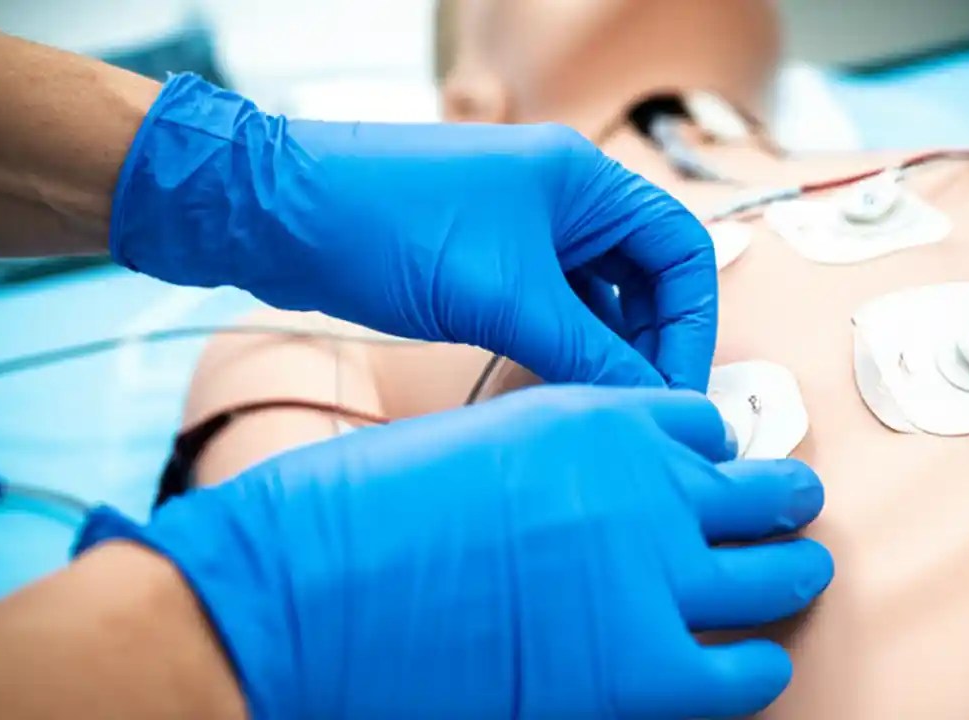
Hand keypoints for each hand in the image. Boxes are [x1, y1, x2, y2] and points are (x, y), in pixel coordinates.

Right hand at [76, 386, 830, 718]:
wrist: (309, 589)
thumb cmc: (366, 513)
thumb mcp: (483, 442)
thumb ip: (563, 458)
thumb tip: (601, 494)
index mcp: (601, 419)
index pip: (704, 422)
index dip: (720, 449)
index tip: (726, 468)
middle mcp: (646, 486)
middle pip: (766, 491)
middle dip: (785, 502)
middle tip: (795, 514)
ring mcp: (655, 576)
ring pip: (779, 570)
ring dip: (793, 572)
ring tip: (798, 575)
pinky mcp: (644, 668)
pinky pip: (747, 666)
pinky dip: (759, 662)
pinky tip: (753, 660)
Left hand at [110, 75, 717, 389]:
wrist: (278, 214)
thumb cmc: (389, 224)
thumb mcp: (504, 298)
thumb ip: (586, 353)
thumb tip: (646, 402)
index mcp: (583, 182)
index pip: (679, 250)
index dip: (691, 322)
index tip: (677, 385)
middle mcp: (563, 200)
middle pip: (644, 278)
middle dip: (650, 343)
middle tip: (642, 406)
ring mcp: (524, 231)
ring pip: (596, 300)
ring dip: (604, 351)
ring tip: (600, 406)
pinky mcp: (488, 262)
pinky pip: (552, 309)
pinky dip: (563, 348)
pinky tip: (558, 388)